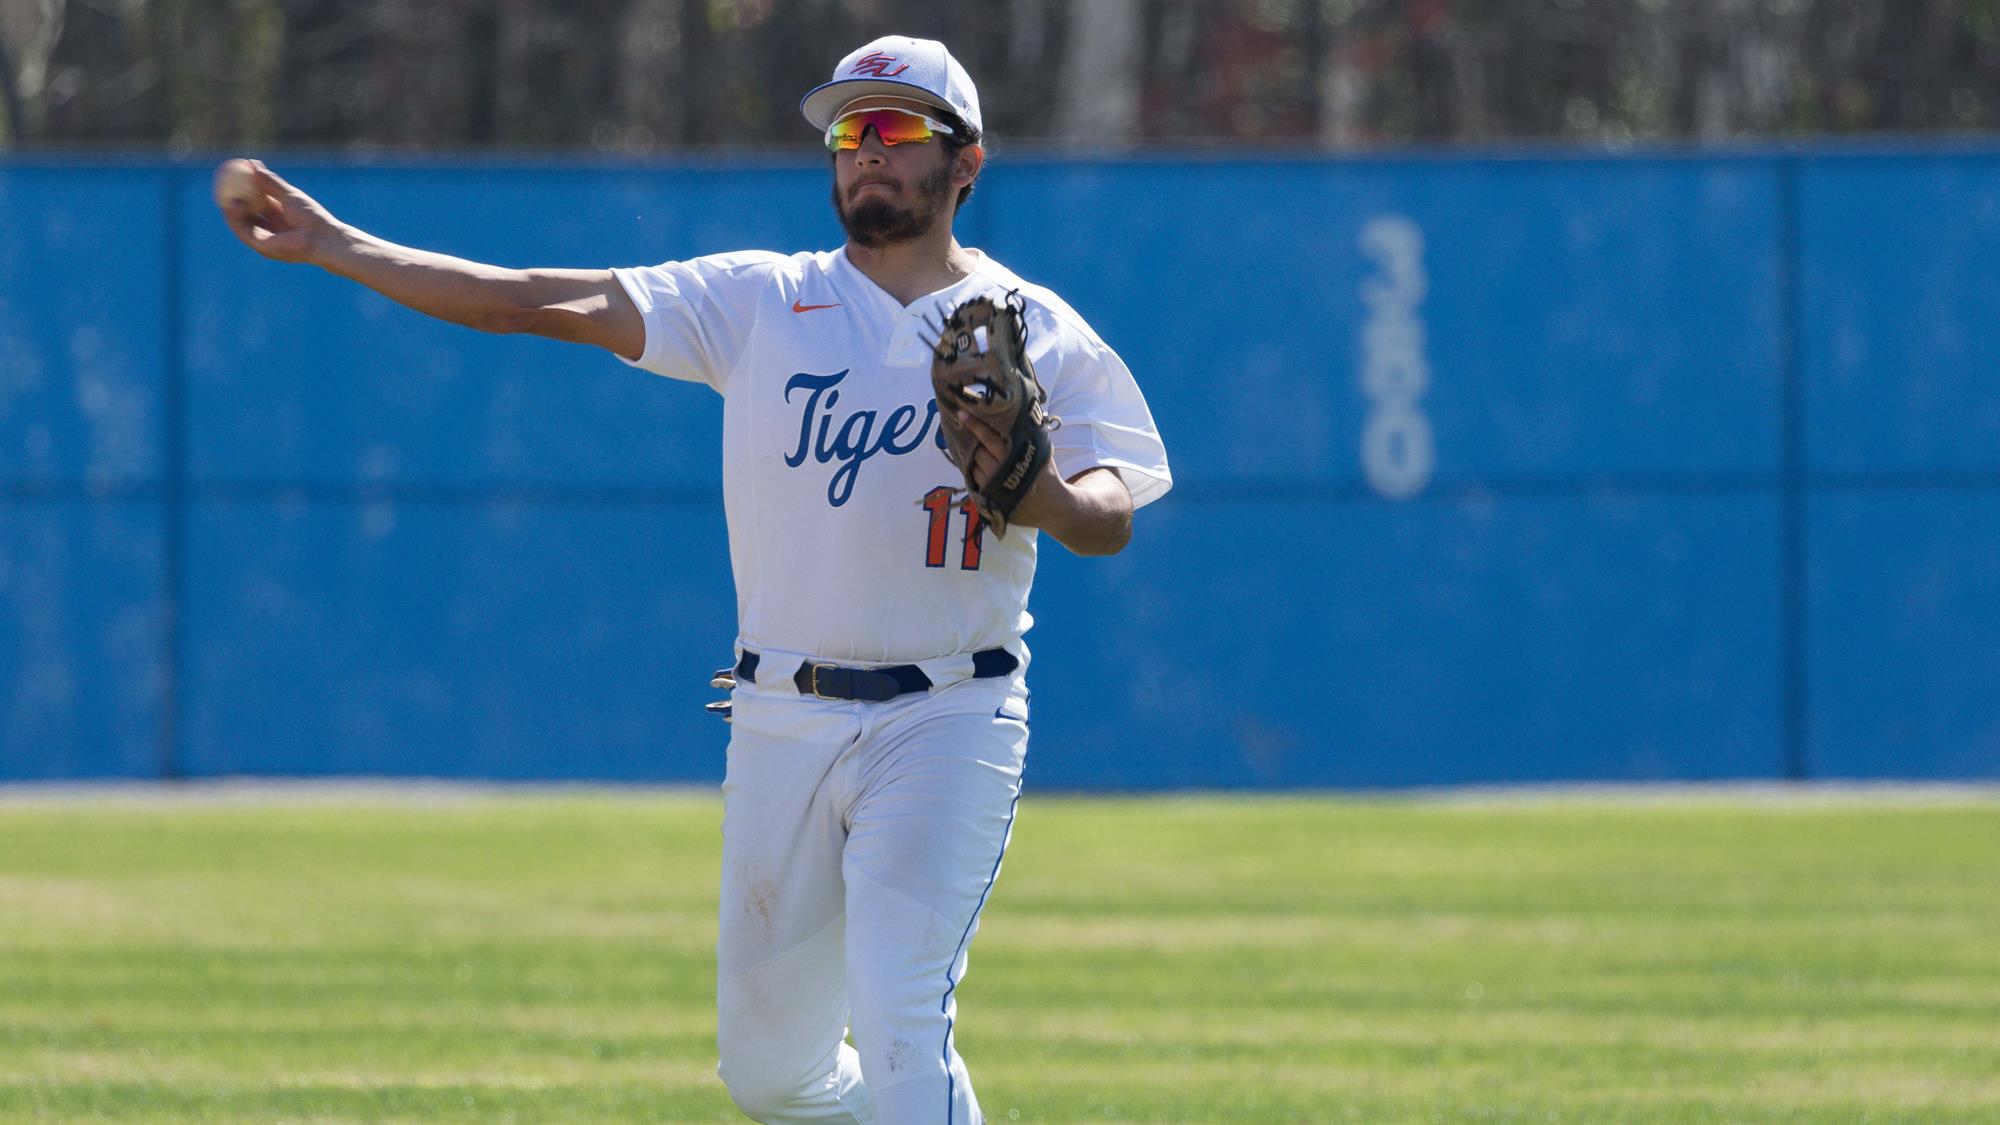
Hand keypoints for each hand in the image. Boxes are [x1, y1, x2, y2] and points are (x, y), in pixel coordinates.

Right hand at [218, 160, 341, 264]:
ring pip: (242, 224)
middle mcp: (271, 228)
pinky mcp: (262, 247)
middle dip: (234, 202)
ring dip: (232, 211)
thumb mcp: (288, 194)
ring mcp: (266, 238)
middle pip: (247, 214)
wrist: (321, 237)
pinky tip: (233, 206)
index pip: (257, 203)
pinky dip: (236, 219)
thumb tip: (252, 164)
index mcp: (279, 216)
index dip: (244, 191)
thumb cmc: (311, 216)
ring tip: (226, 196)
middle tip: (222, 187)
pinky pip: (244, 231)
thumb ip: (270, 182)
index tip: (233, 178)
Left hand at [955, 407, 1060, 521]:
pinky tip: (984, 470)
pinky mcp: (988, 498)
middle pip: (977, 451)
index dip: (975, 425)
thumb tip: (1015, 416)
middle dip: (976, 444)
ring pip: (973, 467)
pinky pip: (975, 481)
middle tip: (975, 437)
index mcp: (1012, 455)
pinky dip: (977, 473)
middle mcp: (999, 470)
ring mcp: (992, 486)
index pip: (988, 437)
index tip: (962, 414)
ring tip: (984, 456)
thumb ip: (1026, 436)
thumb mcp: (1040, 451)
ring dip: (975, 460)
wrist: (1051, 504)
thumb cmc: (1046, 474)